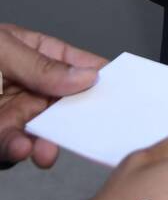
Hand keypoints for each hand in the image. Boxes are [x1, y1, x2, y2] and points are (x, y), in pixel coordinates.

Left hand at [0, 24, 105, 166]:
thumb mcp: (2, 48)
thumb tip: (85, 76)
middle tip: (91, 129)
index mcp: (35, 55)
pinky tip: (21, 147)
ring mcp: (12, 114)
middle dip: (79, 120)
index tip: (123, 92)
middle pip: (65, 105)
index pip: (77, 65)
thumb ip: (41, 65)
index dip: (102, 77)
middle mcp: (28, 87)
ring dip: (47, 144)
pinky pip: (12, 147)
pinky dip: (18, 151)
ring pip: (41, 133)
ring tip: (46, 150)